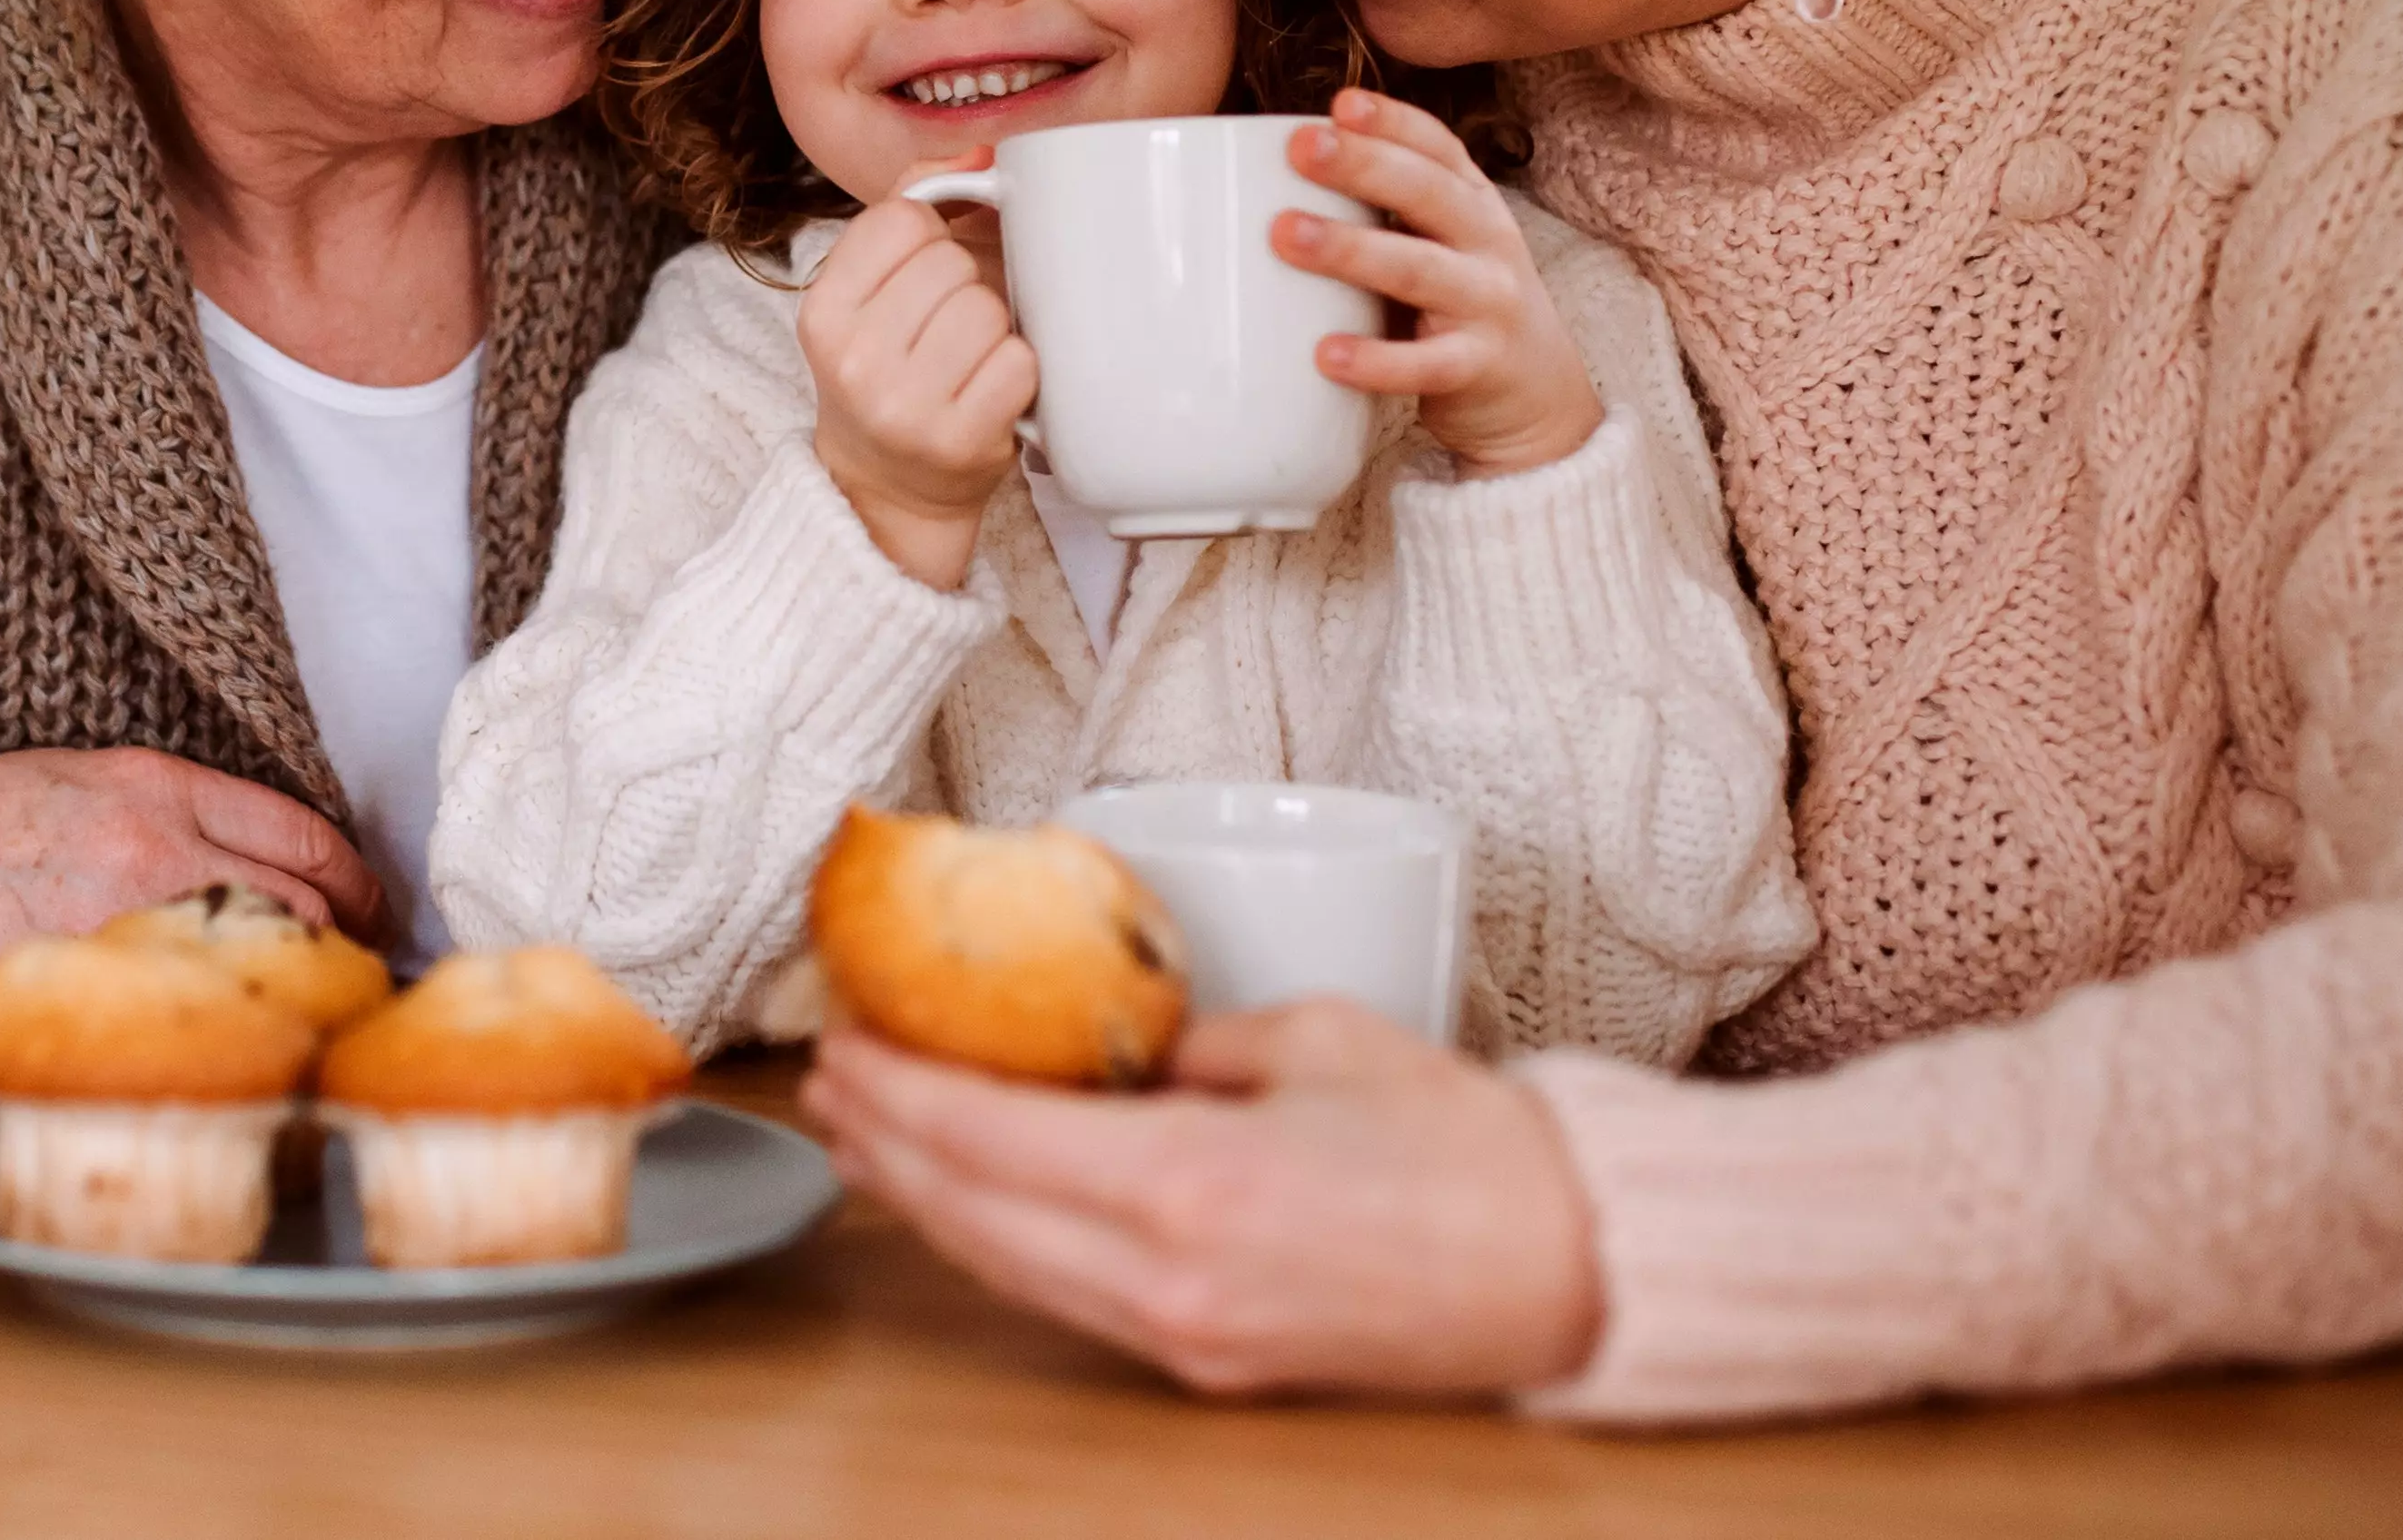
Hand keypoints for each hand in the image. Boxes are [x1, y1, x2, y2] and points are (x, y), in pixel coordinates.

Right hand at [0, 746, 387, 1022]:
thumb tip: (242, 865)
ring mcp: (124, 918)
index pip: (303, 833)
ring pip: (255, 962)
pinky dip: (219, 1032)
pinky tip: (227, 1049)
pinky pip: (182, 1015)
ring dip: (298, 993)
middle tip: (359, 979)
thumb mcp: (75, 781)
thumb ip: (164, 814)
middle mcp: (157, 843)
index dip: (357, 882)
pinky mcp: (88, 985)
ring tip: (310, 1018)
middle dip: (346, 947)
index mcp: (156, 784)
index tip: (370, 911)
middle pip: (303, 903)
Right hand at [800, 182, 1038, 589]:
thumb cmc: (886, 373)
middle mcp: (852, 359)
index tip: (919, 279)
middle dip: (963, 287)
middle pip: (950, 263)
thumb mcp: (867, 294)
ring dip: (993, 331)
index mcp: (821, 311)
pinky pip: (1019, 362)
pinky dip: (1017, 372)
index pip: (903, 219)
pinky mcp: (960, 440)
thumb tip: (980, 152)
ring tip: (968, 363)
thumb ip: (910, 209)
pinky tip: (990, 392)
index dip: (929, 240)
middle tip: (945, 332)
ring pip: (987, 308)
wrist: (885, 490)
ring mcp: (904, 405)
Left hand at [801, 1004, 1603, 1398]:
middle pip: (971, 1212)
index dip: (898, 1089)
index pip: (985, 1138)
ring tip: (871, 1133)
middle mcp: (1165, 1276)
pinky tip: (970, 1195)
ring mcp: (1184, 1334)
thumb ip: (1185, 1045)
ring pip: (1007, 1267)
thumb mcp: (1311, 1040)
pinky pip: (1067, 1298)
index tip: (844, 1038)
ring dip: (926, 1198)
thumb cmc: (1466, 1146)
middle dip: (884, 1142)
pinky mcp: (1211, 1363)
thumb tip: (1105, 1043)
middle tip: (830, 1078)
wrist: (1573, 1271)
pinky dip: (1000, 1241)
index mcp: (1186, 1184)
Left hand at [1277, 88, 1601, 477]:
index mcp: (1472, 201)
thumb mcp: (1437, 240)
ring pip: (1418, 269)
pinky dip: (1376, 360)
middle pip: (1427, 192)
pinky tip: (1326, 354)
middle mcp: (1488, 241)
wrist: (1536, 393)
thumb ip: (1378, 209)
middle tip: (1301, 147)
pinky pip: (1425, 363)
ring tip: (1285, 234)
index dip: (1392, 122)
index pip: (1437, 147)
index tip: (1340, 103)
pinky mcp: (1477, 366)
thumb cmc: (1456, 301)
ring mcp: (1488, 303)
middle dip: (1363, 165)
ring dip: (1350, 249)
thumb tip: (1258, 176)